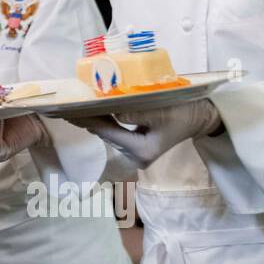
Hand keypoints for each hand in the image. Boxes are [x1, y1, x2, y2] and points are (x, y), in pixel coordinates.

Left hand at [66, 98, 221, 167]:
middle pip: (105, 135)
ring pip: (109, 134)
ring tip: (73, 108)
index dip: (87, 120)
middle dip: (86, 120)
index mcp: (142, 150)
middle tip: (65, 107)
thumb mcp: (162, 110)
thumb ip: (137, 112)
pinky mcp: (137, 148)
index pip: (108, 132)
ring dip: (93, 121)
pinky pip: (116, 133)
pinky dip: (104, 122)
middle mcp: (136, 157)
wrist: (199, 118)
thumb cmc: (183, 112)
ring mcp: (136, 154)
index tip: (69, 110)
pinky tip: (91, 113)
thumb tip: (112, 111)